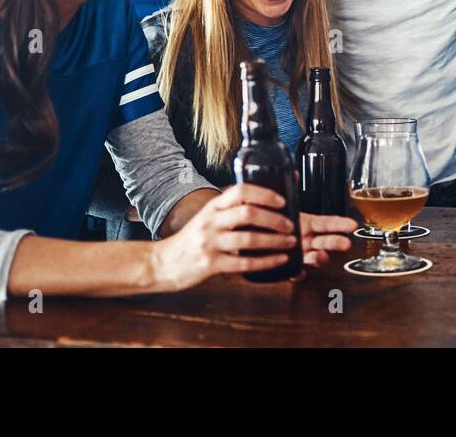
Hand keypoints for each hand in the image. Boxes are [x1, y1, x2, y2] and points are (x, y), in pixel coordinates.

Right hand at [149, 184, 351, 290]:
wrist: (164, 263)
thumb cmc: (192, 239)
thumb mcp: (208, 217)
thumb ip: (230, 210)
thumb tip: (263, 201)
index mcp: (213, 207)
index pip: (240, 191)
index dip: (264, 194)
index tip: (282, 200)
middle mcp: (211, 222)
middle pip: (248, 214)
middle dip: (275, 219)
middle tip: (291, 224)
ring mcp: (210, 244)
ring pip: (249, 239)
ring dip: (275, 241)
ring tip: (291, 242)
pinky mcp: (211, 265)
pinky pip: (244, 264)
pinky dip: (266, 261)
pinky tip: (280, 260)